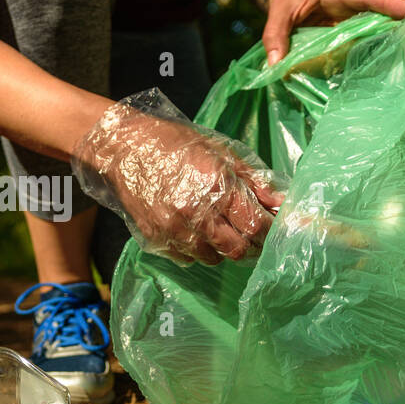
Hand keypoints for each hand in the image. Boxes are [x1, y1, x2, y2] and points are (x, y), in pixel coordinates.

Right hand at [72, 90, 285, 265]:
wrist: (124, 149)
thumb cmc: (175, 144)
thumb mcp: (220, 152)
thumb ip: (252, 181)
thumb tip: (281, 203)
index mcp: (216, 187)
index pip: (255, 226)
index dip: (269, 231)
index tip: (271, 227)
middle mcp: (195, 214)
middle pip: (237, 250)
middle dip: (249, 245)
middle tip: (249, 233)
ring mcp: (173, 230)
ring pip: (213, 258)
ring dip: (222, 248)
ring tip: (218, 228)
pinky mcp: (156, 240)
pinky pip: (188, 259)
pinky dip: (197, 249)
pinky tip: (193, 230)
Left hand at [262, 0, 404, 65]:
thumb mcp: (278, 10)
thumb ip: (276, 34)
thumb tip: (275, 65)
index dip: (388, 2)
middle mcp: (352, 7)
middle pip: (382, 14)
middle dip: (402, 25)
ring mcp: (353, 21)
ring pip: (377, 30)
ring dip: (392, 42)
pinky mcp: (349, 34)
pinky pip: (363, 43)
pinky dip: (372, 54)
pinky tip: (382, 71)